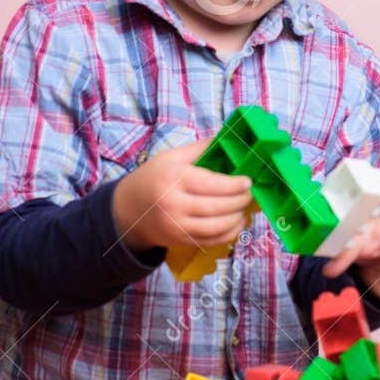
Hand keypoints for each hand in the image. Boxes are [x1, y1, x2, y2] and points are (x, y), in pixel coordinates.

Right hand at [113, 138, 252, 253]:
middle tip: (250, 194)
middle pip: (217, 207)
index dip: (234, 185)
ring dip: (238, 218)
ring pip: (217, 227)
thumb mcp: (171, 157)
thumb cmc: (153, 178)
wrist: (128, 209)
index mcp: (174, 179)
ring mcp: (177, 226)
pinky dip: (230, 233)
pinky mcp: (181, 241)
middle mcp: (174, 204)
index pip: (211, 184)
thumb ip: (200, 148)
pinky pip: (212, 241)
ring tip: (245, 208)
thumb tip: (229, 138)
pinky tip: (237, 222)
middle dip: (240, 201)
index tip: (248, 182)